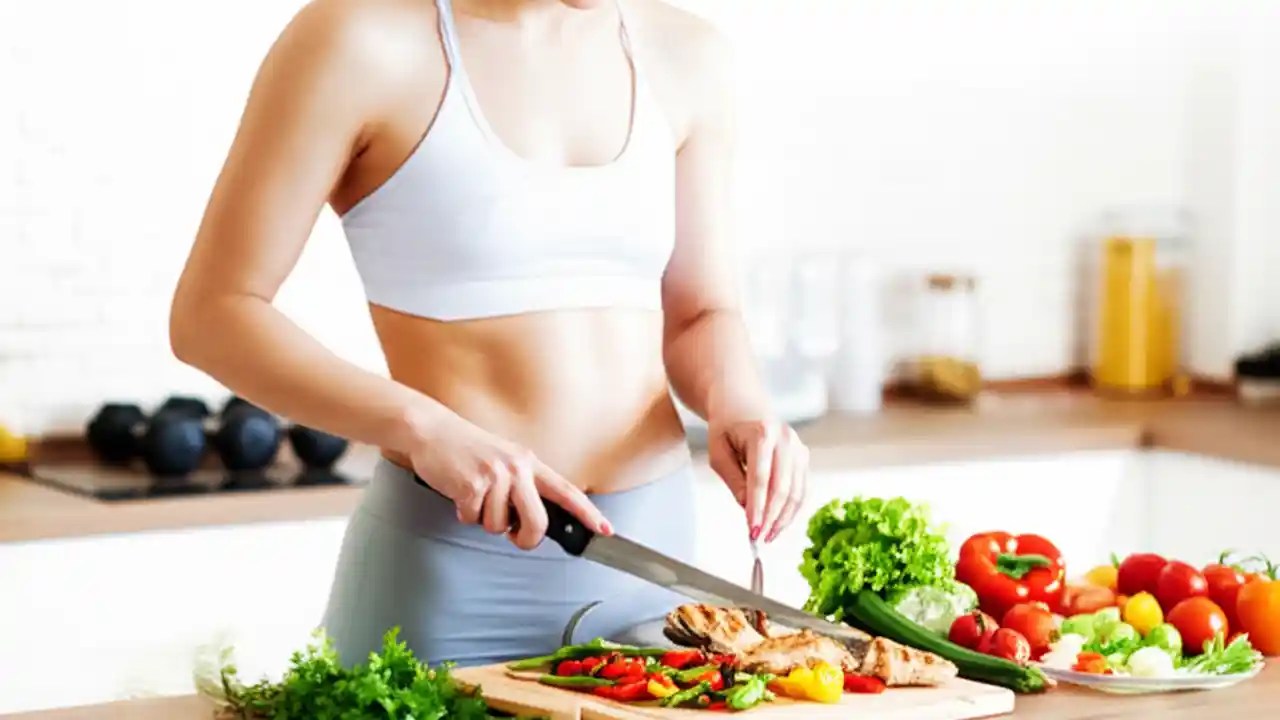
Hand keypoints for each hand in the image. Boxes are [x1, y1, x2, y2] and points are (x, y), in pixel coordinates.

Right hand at [408, 413, 611, 549]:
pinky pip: (473, 519)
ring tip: (475, 495)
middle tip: (515, 535)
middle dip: (526, 538)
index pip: (567, 491)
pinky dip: (464, 513)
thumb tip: (532, 521)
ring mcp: (495, 476)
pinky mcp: (472, 485)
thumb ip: (522, 485)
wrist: (433, 431)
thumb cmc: (467, 450)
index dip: (588, 513)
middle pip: (538, 522)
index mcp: (529, 463)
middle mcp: (517, 468)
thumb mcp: (505, 459)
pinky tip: (460, 492)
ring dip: (484, 519)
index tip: (605, 529)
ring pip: (499, 526)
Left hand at [707, 417, 809, 543]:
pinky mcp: (803, 456)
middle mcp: (785, 439)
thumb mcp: (718, 452)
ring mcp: (798, 447)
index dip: (757, 508)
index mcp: (762, 433)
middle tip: (760, 538)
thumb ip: (733, 480)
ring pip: (797, 491)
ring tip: (770, 535)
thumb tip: (748, 508)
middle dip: (771, 517)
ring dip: (784, 518)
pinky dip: (793, 509)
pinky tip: (780, 522)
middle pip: (782, 488)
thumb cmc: (726, 425)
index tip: (751, 530)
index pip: (760, 479)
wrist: (741, 402)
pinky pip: (802, 488)